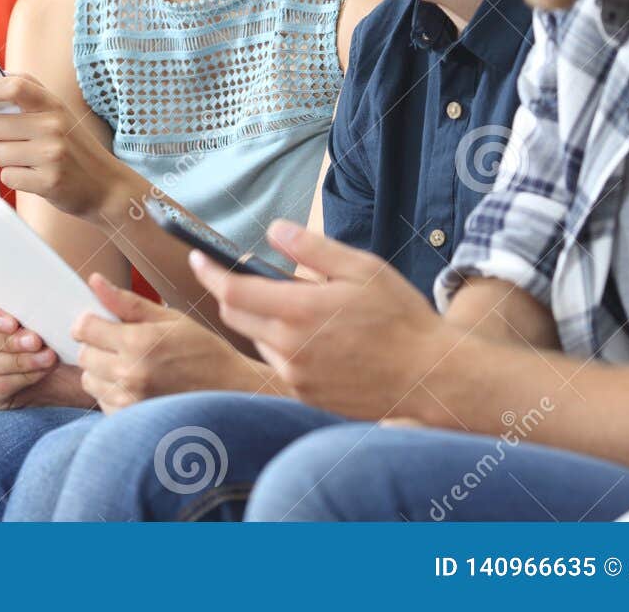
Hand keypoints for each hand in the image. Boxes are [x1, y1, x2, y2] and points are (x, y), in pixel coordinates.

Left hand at [0, 74, 129, 218]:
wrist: (106, 185)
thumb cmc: (74, 147)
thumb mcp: (59, 112)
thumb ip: (28, 93)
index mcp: (53, 105)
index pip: (13, 86)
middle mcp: (53, 126)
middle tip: (10, 142)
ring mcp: (51, 154)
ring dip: (3, 160)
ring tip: (25, 160)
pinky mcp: (48, 181)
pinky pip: (7, 177)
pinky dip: (14, 178)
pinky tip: (32, 176)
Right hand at [0, 294, 89, 409]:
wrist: (61, 370)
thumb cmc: (47, 335)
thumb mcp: (40, 316)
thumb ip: (31, 304)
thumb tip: (43, 290)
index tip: (12, 322)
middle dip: (8, 340)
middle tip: (36, 340)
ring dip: (20, 360)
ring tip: (47, 357)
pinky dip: (24, 377)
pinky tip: (43, 370)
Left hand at [72, 275, 273, 413]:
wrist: (231, 392)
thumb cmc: (203, 351)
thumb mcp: (169, 318)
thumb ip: (126, 302)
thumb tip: (94, 281)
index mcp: (139, 343)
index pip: (84, 328)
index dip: (90, 321)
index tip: (100, 322)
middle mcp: (130, 375)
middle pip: (84, 354)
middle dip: (97, 346)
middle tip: (122, 344)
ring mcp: (130, 402)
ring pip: (89, 380)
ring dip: (102, 371)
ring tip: (131, 366)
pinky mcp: (131, 421)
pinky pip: (102, 402)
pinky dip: (112, 393)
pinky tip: (136, 386)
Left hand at [189, 220, 449, 419]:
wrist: (431, 379)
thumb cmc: (401, 319)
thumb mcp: (362, 268)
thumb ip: (313, 248)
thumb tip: (274, 231)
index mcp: (299, 312)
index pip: (232, 291)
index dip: (209, 272)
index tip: (197, 256)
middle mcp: (290, 348)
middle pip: (236, 317)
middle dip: (233, 294)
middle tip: (253, 277)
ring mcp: (296, 377)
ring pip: (259, 341)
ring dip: (264, 322)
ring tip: (304, 310)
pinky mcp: (307, 398)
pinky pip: (280, 365)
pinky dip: (285, 347)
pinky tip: (318, 340)